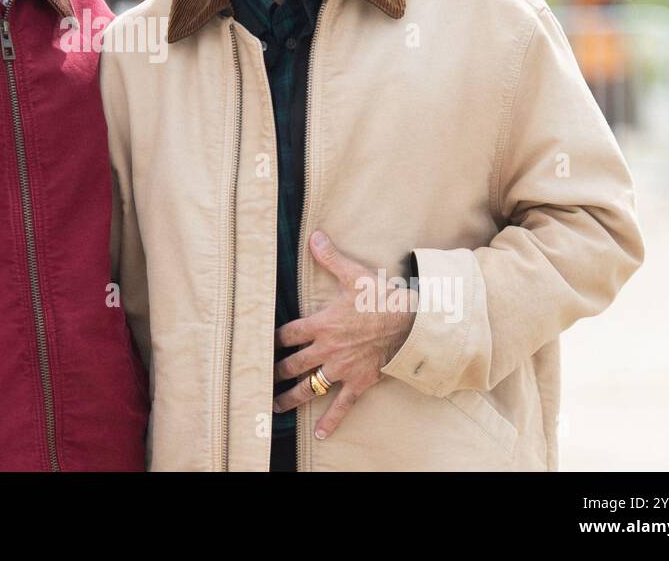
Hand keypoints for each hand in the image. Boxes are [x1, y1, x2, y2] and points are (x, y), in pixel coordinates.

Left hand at [272, 230, 417, 439]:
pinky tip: (318, 434)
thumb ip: (330, 257)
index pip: (286, 334)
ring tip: (274, 406)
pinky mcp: (358, 383)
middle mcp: (327, 350)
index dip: (271, 338)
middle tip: (258, 377)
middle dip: (274, 371)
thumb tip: (314, 235)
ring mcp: (342, 369)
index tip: (257, 343)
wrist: (411, 324)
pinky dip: (330, 421)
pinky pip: (341, 406)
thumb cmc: (381, 299)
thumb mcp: (354, 275)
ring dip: (290, 397)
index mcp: (321, 324)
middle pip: (292, 364)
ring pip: (309, 387)